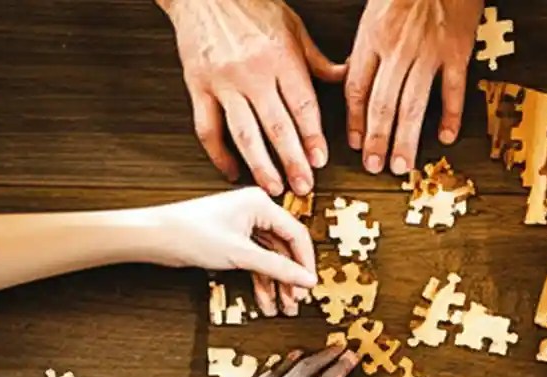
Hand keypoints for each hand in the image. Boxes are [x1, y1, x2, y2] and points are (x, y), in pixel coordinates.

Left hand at [145, 187, 316, 316]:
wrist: (155, 237)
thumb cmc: (190, 233)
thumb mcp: (240, 254)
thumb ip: (278, 268)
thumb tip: (306, 279)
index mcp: (261, 203)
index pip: (297, 234)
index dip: (305, 263)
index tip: (309, 285)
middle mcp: (256, 211)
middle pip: (285, 249)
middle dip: (290, 278)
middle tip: (295, 301)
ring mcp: (244, 226)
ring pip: (271, 259)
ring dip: (276, 284)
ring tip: (282, 307)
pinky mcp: (233, 240)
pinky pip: (256, 261)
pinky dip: (261, 280)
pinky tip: (265, 300)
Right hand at [160, 0, 345, 194]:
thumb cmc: (251, 6)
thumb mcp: (293, 27)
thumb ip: (318, 60)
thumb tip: (348, 77)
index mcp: (280, 57)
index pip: (302, 105)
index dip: (312, 136)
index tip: (320, 161)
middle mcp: (252, 72)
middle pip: (277, 126)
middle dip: (293, 161)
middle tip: (304, 186)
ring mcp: (223, 82)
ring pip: (243, 133)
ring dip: (261, 165)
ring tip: (274, 187)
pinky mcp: (198, 87)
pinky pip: (207, 129)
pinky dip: (219, 154)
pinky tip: (232, 171)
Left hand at [345, 0, 482, 174]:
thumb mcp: (374, 8)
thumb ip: (366, 42)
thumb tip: (354, 72)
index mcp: (372, 37)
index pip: (357, 89)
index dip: (353, 121)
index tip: (352, 144)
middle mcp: (398, 49)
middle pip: (382, 105)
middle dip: (376, 141)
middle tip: (374, 166)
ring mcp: (429, 53)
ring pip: (413, 106)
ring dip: (406, 140)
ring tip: (402, 165)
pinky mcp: (457, 52)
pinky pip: (453, 91)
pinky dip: (450, 117)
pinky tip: (446, 138)